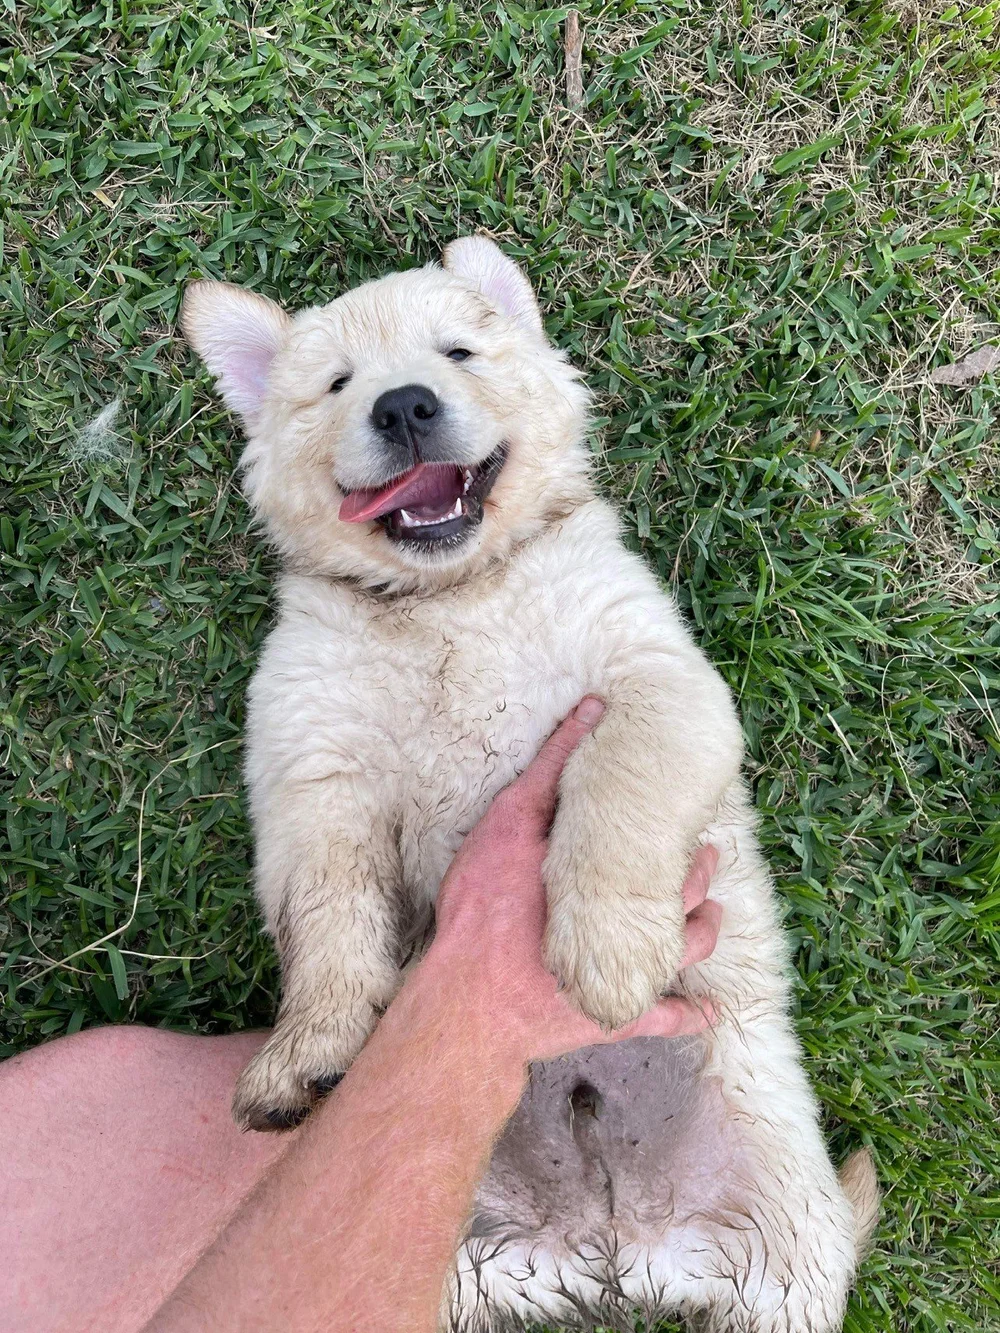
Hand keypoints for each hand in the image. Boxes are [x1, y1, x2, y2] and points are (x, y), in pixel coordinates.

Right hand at [426, 697, 720, 1065]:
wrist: (470, 1000)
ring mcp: (631, 973)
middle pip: (681, 890)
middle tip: (705, 853)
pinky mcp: (619, 1017)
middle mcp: (634, 921)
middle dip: (695, 870)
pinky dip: (693, 1013)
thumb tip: (593, 709)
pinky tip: (711, 1007)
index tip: (687, 808)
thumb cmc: (483, 909)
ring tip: (713, 914)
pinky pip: (670, 1019)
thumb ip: (553, 767)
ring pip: (686, 947)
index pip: (657, 842)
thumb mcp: (508, 824)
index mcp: (610, 875)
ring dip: (704, 928)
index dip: (675, 826)